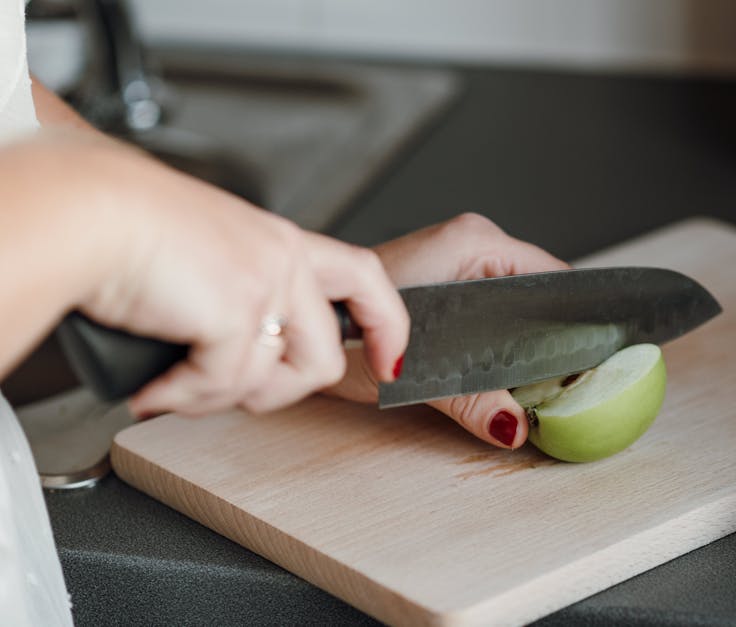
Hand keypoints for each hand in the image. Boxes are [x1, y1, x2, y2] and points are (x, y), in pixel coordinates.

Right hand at [58, 134, 409, 415]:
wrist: (82, 211)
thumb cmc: (117, 228)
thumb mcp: (201, 256)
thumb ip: (234, 294)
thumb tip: (231, 352)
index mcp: (278, 242)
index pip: (364, 278)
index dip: (387, 326)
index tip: (391, 361)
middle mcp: (281, 258)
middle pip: (326, 357)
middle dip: (277, 393)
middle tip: (225, 389)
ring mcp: (265, 284)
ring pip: (279, 381)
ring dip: (221, 397)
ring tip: (177, 381)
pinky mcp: (238, 310)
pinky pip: (226, 386)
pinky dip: (181, 397)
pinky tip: (154, 385)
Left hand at [324, 213, 568, 448]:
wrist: (297, 318)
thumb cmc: (341, 327)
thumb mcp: (412, 372)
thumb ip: (469, 399)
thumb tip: (515, 428)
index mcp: (475, 245)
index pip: (556, 280)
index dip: (576, 324)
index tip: (592, 365)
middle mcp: (475, 244)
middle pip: (544, 294)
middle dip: (556, 340)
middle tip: (571, 386)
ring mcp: (463, 260)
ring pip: (523, 305)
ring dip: (532, 345)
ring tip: (545, 387)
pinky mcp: (450, 281)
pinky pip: (498, 309)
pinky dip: (507, 342)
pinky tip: (510, 376)